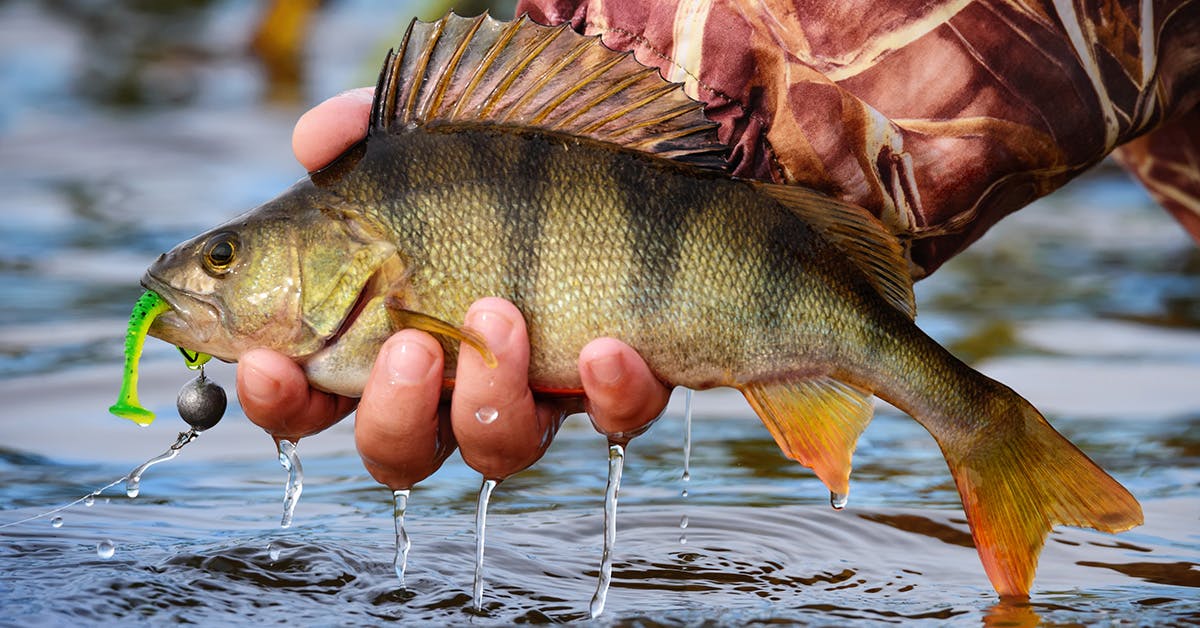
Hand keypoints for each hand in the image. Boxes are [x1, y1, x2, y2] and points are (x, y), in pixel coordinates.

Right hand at [236, 89, 672, 488]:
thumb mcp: (434, 122)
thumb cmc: (515, 136)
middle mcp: (457, 371)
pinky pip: (615, 417)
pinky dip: (610, 391)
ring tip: (500, 313)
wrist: (636, 131)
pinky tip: (608, 345)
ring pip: (498, 448)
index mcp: (388, 326)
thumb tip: (312, 141)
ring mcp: (540, 381)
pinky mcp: (621, 376)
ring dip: (489, 395)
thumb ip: (362, 131)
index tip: (268, 363)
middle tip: (407, 346)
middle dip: (392, 413)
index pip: (312, 394)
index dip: (280, 397)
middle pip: (399, 450)